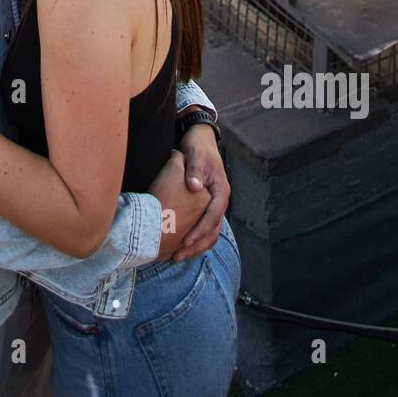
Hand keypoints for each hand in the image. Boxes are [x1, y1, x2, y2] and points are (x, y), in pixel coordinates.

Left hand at [173, 124, 229, 260]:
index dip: (200, 229)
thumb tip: (194, 187)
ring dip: (195, 246)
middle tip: (178, 256)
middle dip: (196, 245)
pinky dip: (194, 239)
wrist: (200, 139)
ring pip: (210, 232)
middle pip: (213, 229)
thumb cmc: (198, 147)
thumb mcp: (196, 155)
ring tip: (177, 256)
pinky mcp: (205, 206)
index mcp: (221, 190)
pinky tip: (179, 246)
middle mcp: (220, 200)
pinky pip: (203, 227)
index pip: (213, 215)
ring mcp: (213, 205)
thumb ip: (195, 171)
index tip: (186, 240)